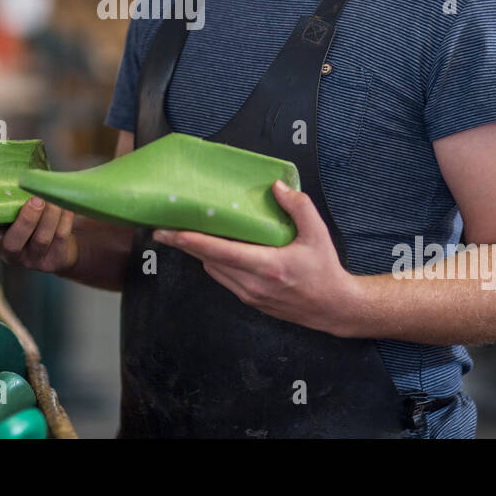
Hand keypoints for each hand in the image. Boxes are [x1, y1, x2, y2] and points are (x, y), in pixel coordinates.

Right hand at [0, 196, 78, 273]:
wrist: (60, 249)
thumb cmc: (32, 225)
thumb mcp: (14, 217)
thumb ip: (5, 203)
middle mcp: (11, 253)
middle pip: (13, 242)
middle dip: (26, 220)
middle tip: (34, 200)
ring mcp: (33, 259)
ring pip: (41, 239)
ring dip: (49, 217)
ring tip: (53, 199)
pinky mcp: (53, 260)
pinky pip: (60, 238)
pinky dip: (64, 219)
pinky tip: (65, 205)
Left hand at [152, 179, 356, 335]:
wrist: (333, 308)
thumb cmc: (325, 271)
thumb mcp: (318, 234)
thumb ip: (298, 206)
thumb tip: (276, 187)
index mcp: (268, 266)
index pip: (220, 252)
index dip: (192, 241)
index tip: (171, 231)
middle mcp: (254, 284)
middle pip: (208, 261)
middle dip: (183, 245)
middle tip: (162, 228)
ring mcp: (249, 295)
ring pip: (213, 271)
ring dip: (198, 254)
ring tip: (185, 234)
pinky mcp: (250, 300)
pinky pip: (223, 278)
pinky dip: (213, 262)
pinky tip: (212, 249)